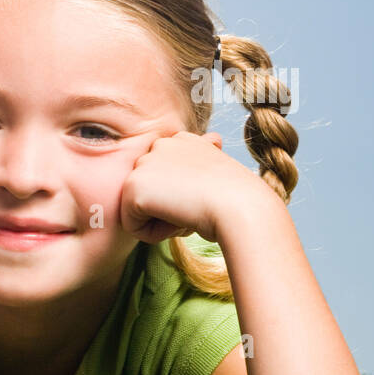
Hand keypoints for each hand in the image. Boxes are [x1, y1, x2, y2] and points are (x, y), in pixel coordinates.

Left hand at [120, 131, 266, 244]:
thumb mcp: (216, 176)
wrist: (240, 206)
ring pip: (140, 210)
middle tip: (198, 206)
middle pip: (152, 195)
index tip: (208, 195)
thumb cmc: (237, 199)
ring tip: (190, 212)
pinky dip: (155, 234)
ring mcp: (143, 163)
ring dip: (163, 222)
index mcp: (182, 140)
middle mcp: (160, 144)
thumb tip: (211, 140)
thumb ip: (199, 166)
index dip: (186, 198)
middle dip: (171, 209)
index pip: (167, 182)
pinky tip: (178, 221)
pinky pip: (133, 226)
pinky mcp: (133, 186)